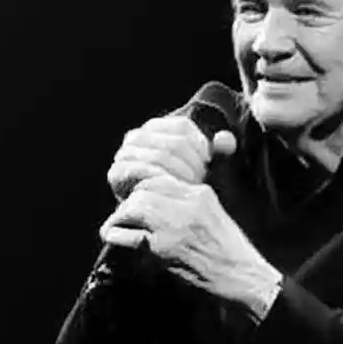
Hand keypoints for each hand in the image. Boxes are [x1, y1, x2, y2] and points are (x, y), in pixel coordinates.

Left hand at [99, 175, 280, 313]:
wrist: (244, 278)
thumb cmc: (230, 251)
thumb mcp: (214, 215)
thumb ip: (188, 203)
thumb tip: (157, 200)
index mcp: (200, 194)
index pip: (159, 178)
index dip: (142, 188)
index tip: (136, 201)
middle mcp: (187, 205)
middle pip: (143, 190)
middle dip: (130, 202)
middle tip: (125, 216)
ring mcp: (175, 226)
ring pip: (134, 207)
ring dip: (121, 217)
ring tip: (119, 227)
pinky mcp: (165, 249)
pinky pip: (129, 235)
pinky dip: (116, 236)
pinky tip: (115, 239)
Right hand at [107, 116, 237, 199]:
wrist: (160, 216)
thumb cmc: (186, 188)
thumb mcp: (208, 170)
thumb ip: (221, 154)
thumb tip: (226, 140)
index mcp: (158, 128)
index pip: (182, 128)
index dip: (200, 146)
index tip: (209, 162)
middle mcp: (137, 137)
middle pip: (172, 144)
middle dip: (191, 164)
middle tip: (201, 180)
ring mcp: (125, 154)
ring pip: (157, 157)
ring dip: (177, 174)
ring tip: (189, 186)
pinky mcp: (116, 172)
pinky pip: (138, 170)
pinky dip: (158, 180)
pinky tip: (171, 190)